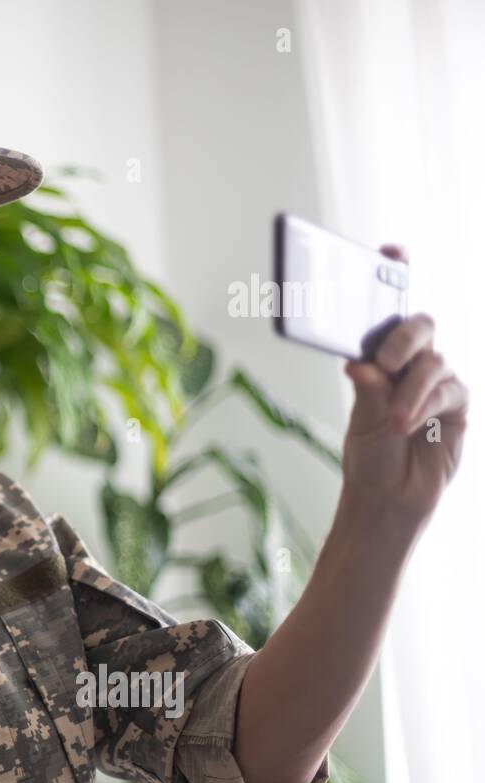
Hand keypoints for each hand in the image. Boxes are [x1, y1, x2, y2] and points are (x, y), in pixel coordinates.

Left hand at [341, 244, 468, 526]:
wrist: (389, 497)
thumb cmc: (371, 455)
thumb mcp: (362, 423)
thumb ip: (368, 392)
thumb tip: (361, 364)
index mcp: (379, 358)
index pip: (388, 310)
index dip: (395, 275)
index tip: (390, 250)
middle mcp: (409, 363)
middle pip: (418, 325)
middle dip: (402, 336)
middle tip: (383, 361)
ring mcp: (436, 381)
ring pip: (432, 361)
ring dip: (410, 391)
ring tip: (394, 420)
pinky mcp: (457, 403)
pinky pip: (448, 389)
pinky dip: (425, 404)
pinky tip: (409, 423)